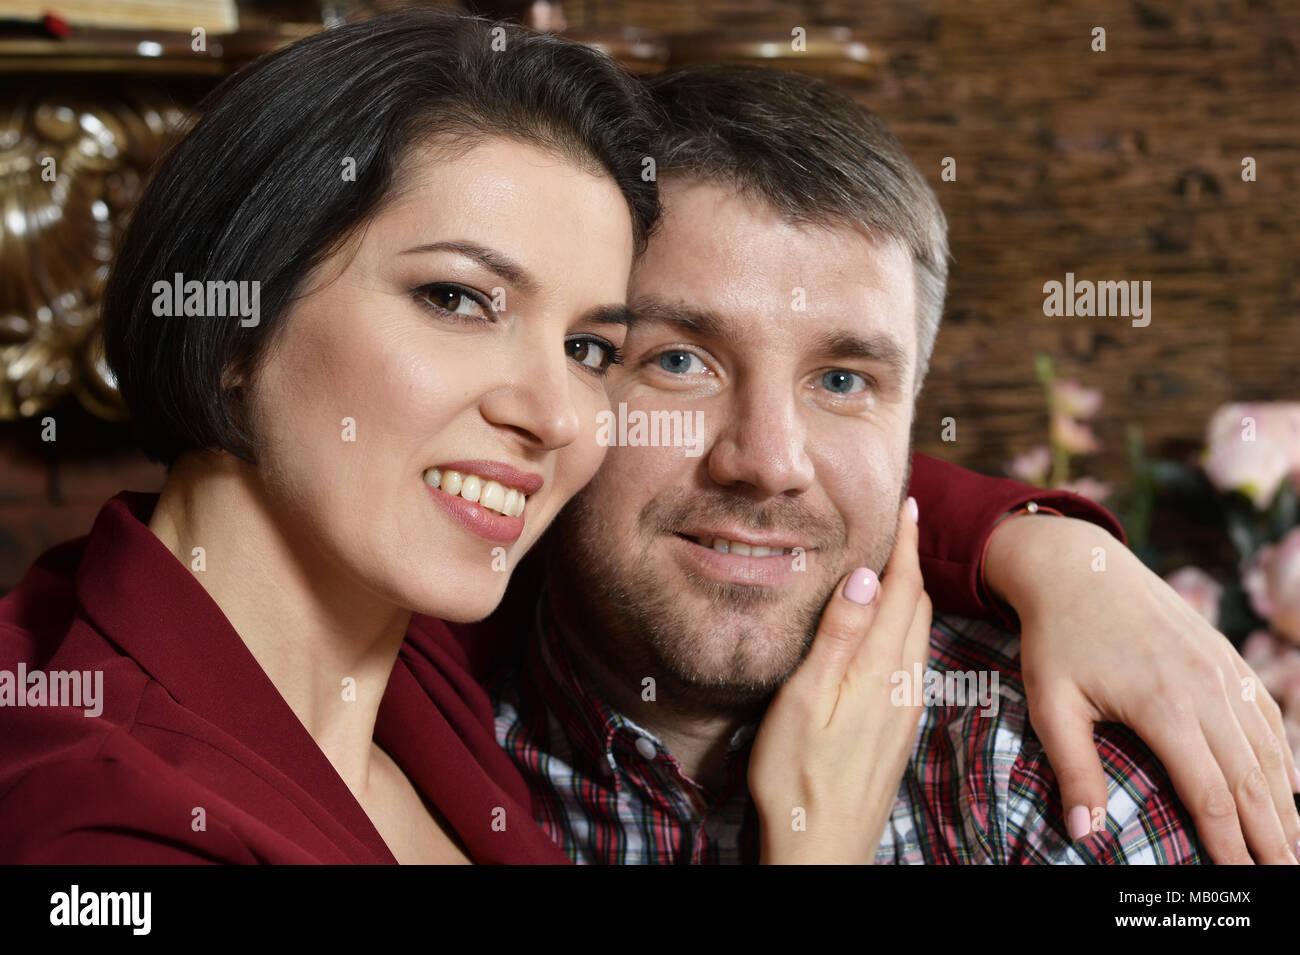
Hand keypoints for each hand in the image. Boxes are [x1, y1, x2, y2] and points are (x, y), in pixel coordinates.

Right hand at [749, 499, 931, 863]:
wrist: (824, 850)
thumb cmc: (798, 776)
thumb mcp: (806, 701)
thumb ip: (838, 638)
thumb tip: (867, 577)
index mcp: (878, 671)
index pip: (903, 591)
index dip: (906, 544)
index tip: (907, 503)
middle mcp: (902, 685)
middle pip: (919, 607)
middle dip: (914, 559)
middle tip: (904, 520)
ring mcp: (904, 709)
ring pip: (919, 633)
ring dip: (914, 591)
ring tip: (899, 562)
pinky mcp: (897, 728)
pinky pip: (913, 659)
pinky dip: (907, 625)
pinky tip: (890, 627)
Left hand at [986, 513, 1299, 864]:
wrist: (1078, 565)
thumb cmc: (1056, 638)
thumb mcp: (1050, 703)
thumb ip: (1073, 769)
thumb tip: (1085, 835)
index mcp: (1165, 706)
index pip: (1212, 796)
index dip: (1231, 846)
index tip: (1241, 882)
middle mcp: (1208, 689)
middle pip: (1253, 781)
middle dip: (1273, 837)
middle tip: (1284, 878)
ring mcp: (1225, 669)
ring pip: (1270, 750)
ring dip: (1285, 803)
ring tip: (1290, 848)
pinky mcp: (1228, 656)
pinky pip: (1268, 715)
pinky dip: (1284, 757)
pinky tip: (1290, 787)